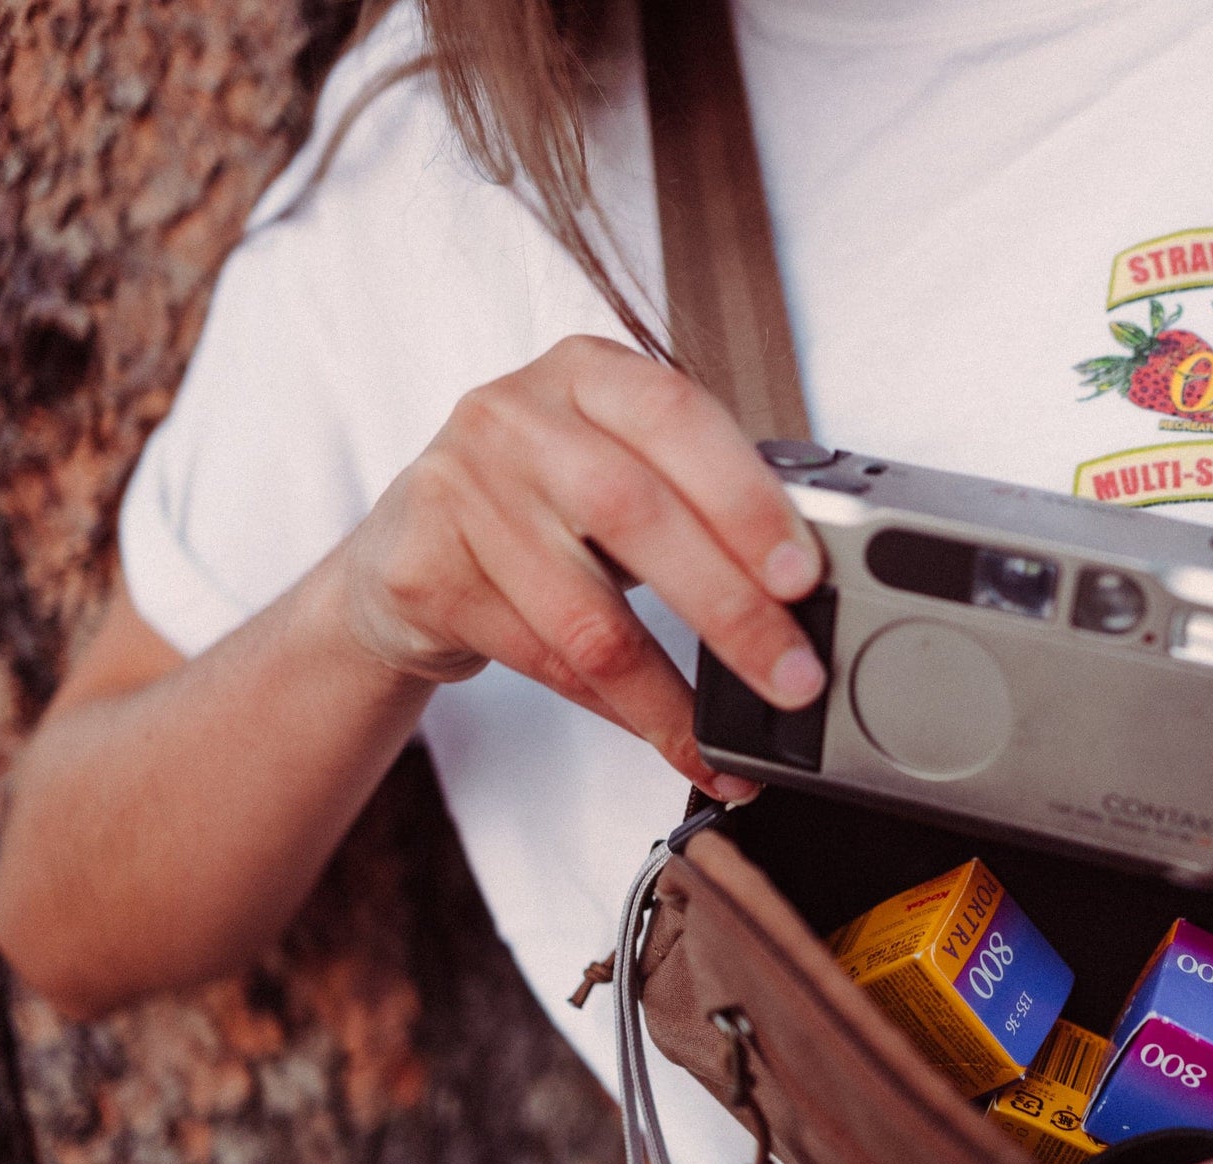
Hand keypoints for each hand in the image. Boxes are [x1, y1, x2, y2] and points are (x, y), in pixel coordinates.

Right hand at [334, 335, 823, 794]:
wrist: (406, 549)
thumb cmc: (546, 503)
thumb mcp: (619, 467)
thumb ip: (699, 499)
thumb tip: (805, 589)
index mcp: (585, 371)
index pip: (677, 417)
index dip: (747, 499)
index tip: (805, 575)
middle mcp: (513, 416)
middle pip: (635, 517)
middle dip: (731, 611)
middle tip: (793, 678)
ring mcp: (458, 489)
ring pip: (588, 614)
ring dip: (672, 694)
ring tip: (730, 745)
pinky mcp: (425, 572)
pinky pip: (545, 659)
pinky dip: (620, 710)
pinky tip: (666, 738)